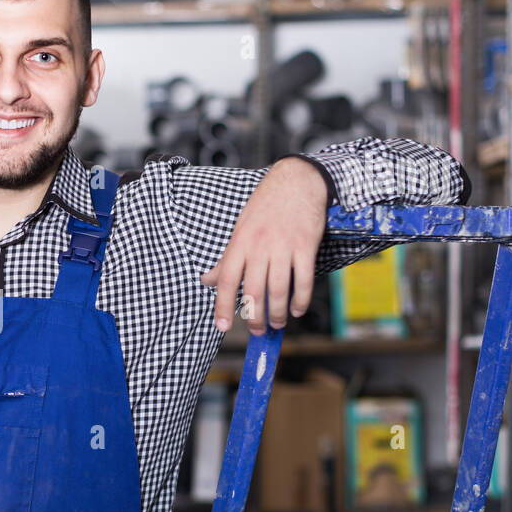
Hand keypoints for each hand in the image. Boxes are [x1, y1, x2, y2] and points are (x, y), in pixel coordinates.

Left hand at [199, 158, 328, 334]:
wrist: (297, 181)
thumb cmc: (266, 206)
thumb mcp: (240, 229)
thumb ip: (226, 258)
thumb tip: (206, 280)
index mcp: (239, 243)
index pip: (225, 281)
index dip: (222, 306)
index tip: (222, 326)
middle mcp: (259, 246)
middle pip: (253, 292)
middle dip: (254, 317)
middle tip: (258, 331)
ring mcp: (283, 246)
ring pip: (278, 290)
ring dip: (277, 313)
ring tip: (277, 323)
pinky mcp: (306, 246)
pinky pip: (302, 280)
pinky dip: (300, 300)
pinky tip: (296, 309)